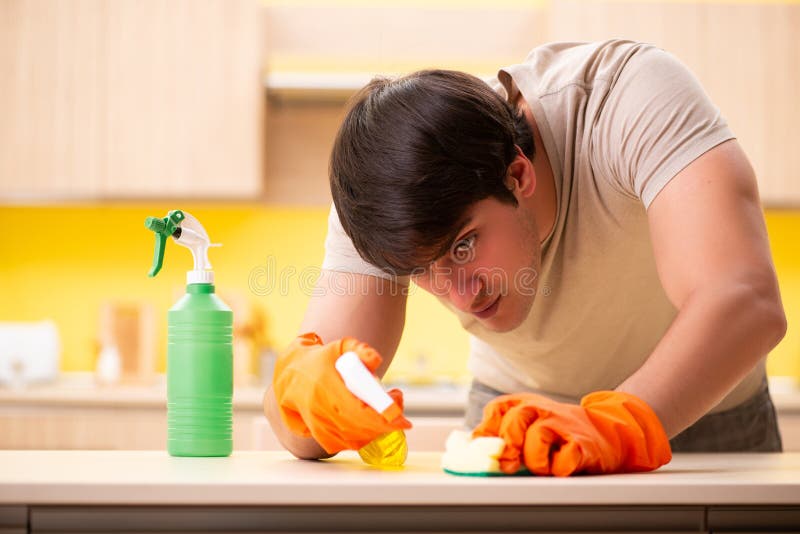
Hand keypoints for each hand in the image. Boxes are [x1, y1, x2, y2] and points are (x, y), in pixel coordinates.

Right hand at [272, 332, 410, 453]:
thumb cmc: (321, 359)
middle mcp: (317, 407)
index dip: (381, 415)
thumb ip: (361, 350)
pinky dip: (358, 440)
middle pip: (358, 427)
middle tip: (400, 415)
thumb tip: (376, 361)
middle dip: (385, 424)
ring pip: (351, 439)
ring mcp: (314, 423)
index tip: (400, 416)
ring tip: (386, 417)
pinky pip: (341, 444)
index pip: (358, 408)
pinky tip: (368, 428)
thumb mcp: (341, 346)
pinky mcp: (314, 433)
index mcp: (324, 385)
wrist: (289, 373)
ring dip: (374, 432)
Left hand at [472, 391, 670, 475]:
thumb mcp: (528, 426)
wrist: (605, 432)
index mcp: (524, 403)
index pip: (497, 409)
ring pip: (537, 439)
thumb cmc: (559, 433)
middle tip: (512, 464)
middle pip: (514, 422)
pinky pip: (562, 461)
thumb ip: (502, 434)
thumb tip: (472, 446)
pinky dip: (559, 469)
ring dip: (536, 460)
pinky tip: (563, 466)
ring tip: (544, 465)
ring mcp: (563, 424)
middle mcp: (541, 409)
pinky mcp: (581, 444)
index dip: (488, 432)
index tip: (489, 450)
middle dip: (510, 447)